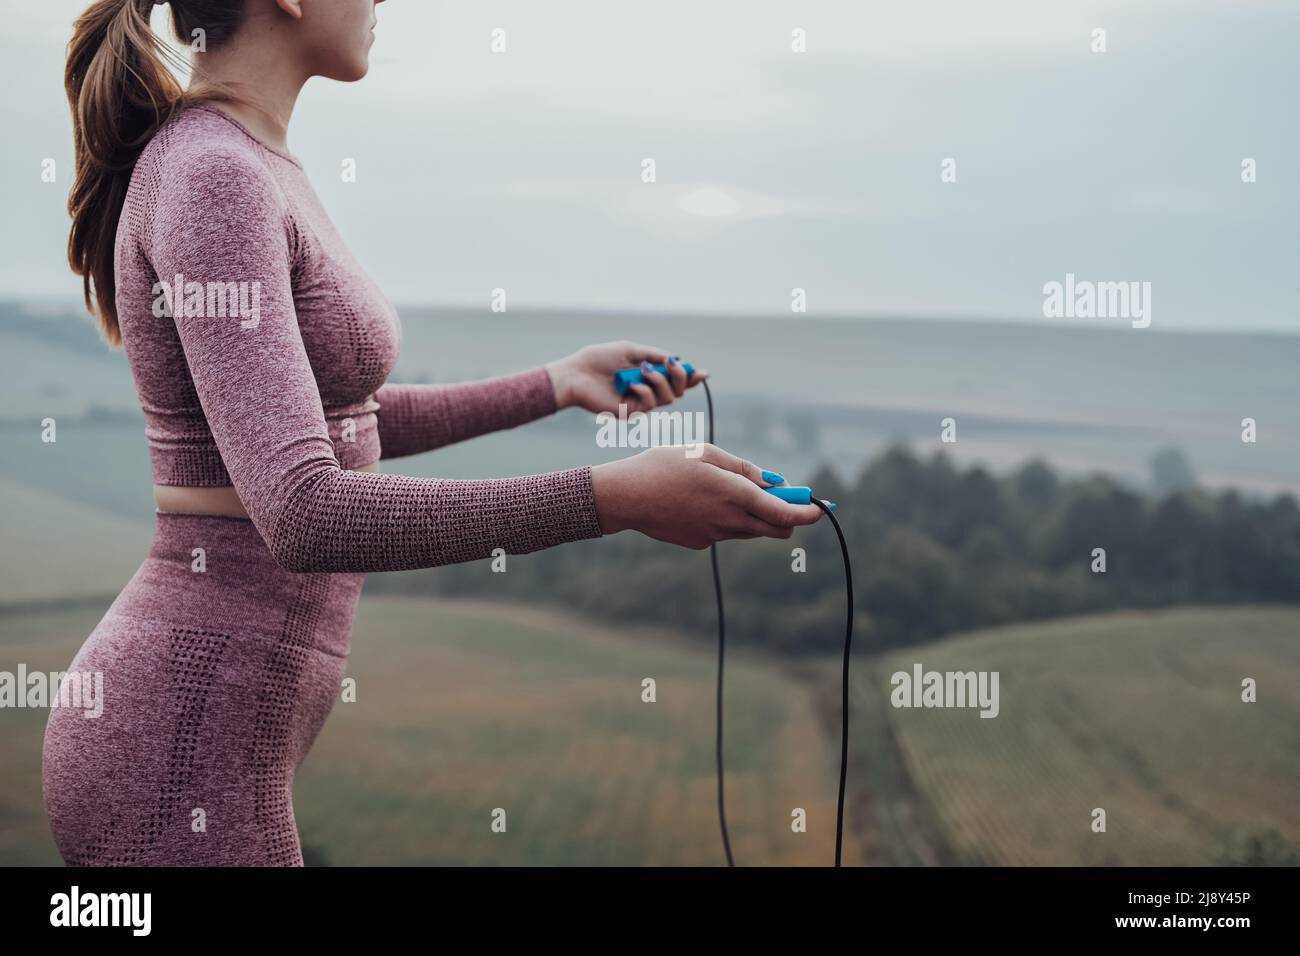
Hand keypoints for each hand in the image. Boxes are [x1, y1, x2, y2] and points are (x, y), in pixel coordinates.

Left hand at [545, 340, 708, 414]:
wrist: (576, 374)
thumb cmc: (598, 360)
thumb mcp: (630, 350)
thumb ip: (653, 355)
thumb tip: (676, 359)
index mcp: (647, 376)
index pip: (675, 380)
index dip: (690, 377)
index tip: (702, 372)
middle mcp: (646, 391)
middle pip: (678, 391)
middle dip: (681, 377)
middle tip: (672, 365)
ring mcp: (638, 404)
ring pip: (668, 398)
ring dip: (660, 381)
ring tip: (642, 370)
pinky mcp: (629, 414)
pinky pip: (649, 404)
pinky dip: (644, 390)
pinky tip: (630, 384)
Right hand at [590, 444, 821, 548]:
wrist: (626, 496)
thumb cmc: (665, 465)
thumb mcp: (708, 454)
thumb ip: (745, 469)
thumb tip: (774, 483)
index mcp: (735, 494)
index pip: (786, 513)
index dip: (809, 512)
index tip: (820, 507)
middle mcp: (730, 521)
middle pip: (777, 529)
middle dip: (788, 516)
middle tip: (782, 495)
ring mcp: (715, 536)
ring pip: (751, 530)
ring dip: (756, 514)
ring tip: (727, 488)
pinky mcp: (700, 543)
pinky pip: (725, 531)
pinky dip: (726, 518)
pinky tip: (697, 501)